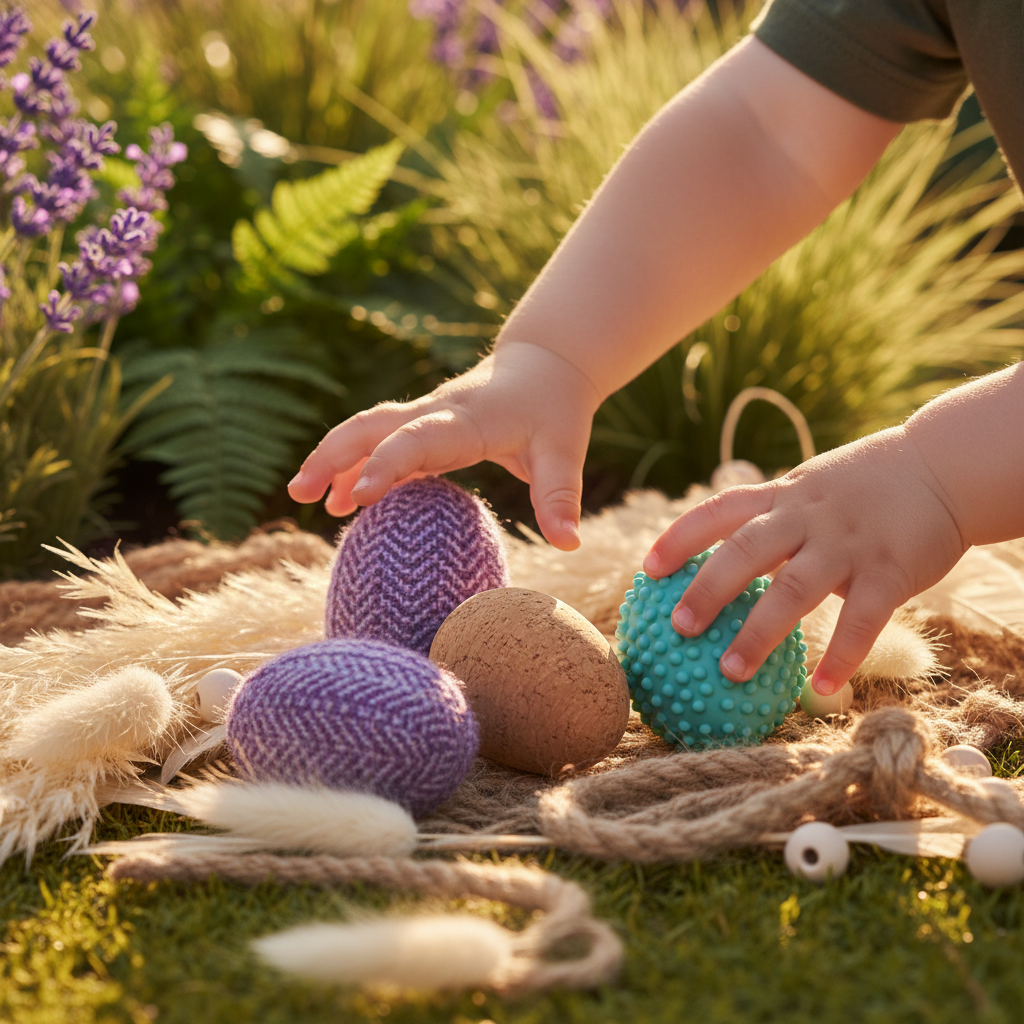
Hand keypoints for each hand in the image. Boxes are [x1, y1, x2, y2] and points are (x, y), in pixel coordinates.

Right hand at [287, 341, 601, 549]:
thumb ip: (561, 496)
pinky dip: (355, 465)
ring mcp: (423, 416)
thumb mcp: (564, 451)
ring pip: (365, 429)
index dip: (386, 465)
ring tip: (305, 497)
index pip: (417, 439)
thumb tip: (570, 543)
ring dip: (332, 458)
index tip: (359, 496)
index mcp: (466, 418)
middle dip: (332, 455)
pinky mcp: (421, 425)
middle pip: (371, 425)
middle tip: (300, 494)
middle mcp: (435, 411)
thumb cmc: (555, 409)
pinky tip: (342, 499)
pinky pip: (379, 442)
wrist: (544, 367)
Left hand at [642, 426, 965, 694]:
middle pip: (745, 551)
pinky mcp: (891, 570)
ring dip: (759, 633)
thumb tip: (724, 561)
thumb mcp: (809, 489)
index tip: (647, 569)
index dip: (680, 538)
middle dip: (706, 588)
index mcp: (783, 495)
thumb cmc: (864, 487)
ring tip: (729, 673)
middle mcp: (808, 516)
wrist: (942, 467)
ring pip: (794, 590)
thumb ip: (771, 519)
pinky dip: (840, 655)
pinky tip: (819, 688)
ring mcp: (848, 542)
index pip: (719, 511)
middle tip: (676, 628)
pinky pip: (862, 619)